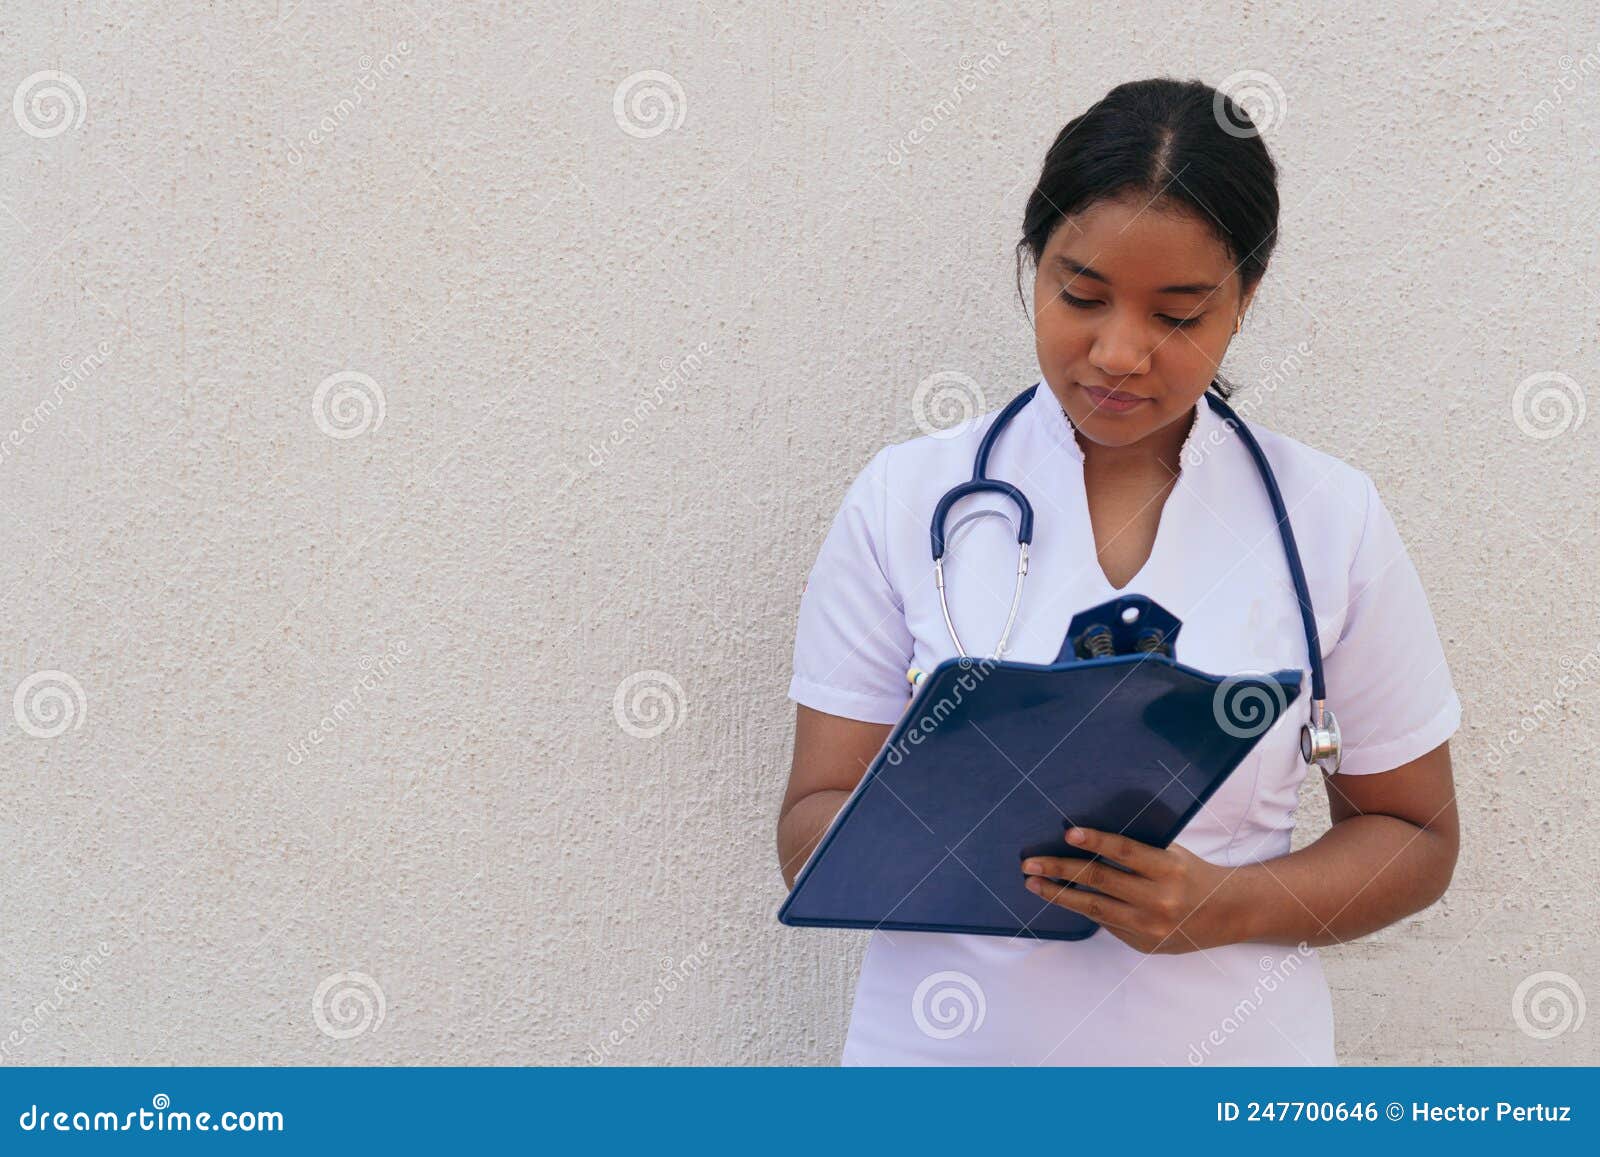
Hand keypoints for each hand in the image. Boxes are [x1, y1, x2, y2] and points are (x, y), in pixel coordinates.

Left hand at [1021, 826, 1249, 954]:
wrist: (1226, 913)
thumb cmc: (1191, 874)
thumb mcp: (1172, 854)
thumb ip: (1137, 851)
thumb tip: (1085, 839)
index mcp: (1168, 869)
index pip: (1125, 852)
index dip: (1096, 842)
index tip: (1067, 833)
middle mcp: (1159, 899)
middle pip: (1101, 882)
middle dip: (1060, 871)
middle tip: (1030, 864)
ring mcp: (1150, 926)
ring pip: (1095, 908)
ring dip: (1059, 895)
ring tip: (1033, 884)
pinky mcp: (1143, 944)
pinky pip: (1106, 923)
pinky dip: (1084, 909)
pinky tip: (1064, 898)